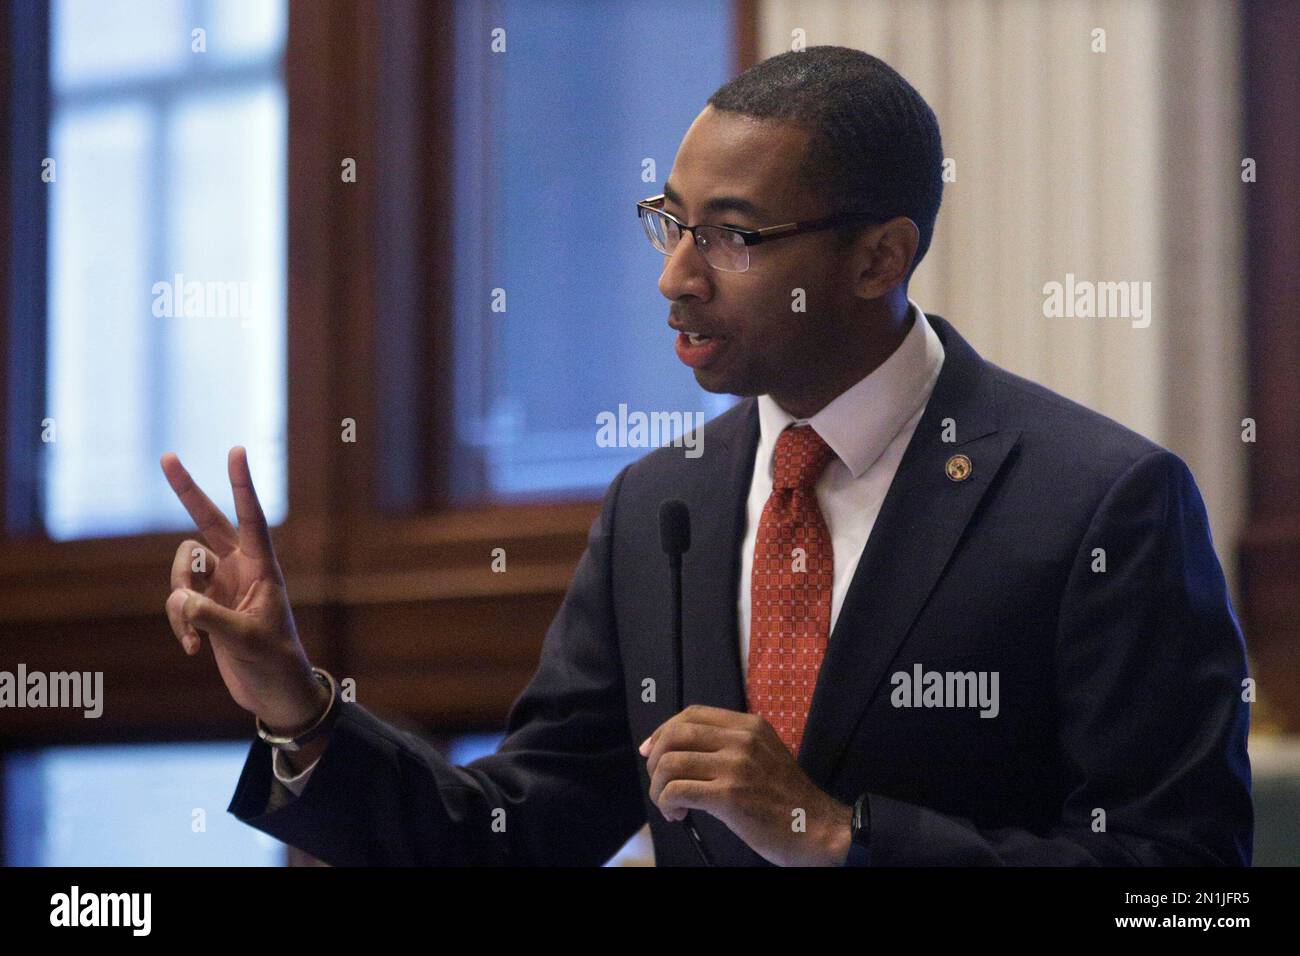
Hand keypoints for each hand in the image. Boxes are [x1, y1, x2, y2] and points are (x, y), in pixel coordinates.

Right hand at [161, 447, 327, 734]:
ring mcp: (220, 587)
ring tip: (195, 636)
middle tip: (167, 456)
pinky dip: (178, 624)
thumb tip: (179, 599)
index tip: (236, 450)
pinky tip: (192, 650)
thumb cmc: (274, 662)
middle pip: (207, 521)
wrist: (273, 692)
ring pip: (181, 571)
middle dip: (187, 491)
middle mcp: (240, 569)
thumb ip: (210, 616)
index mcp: (262, 567)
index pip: (250, 517)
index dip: (241, 485)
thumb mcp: (245, 639)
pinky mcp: (205, 607)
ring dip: (178, 602)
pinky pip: (177, 602)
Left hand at [639, 705, 853, 865]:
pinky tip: (677, 814)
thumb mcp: (764, 754)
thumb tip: (682, 751)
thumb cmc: (787, 798)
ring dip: (658, 787)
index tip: (652, 750)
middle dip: (655, 759)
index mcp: (749, 726)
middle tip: (659, 782)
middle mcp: (741, 740)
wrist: (817, 827)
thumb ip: (731, 746)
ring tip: (669, 805)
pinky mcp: (729, 797)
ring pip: (670, 763)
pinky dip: (667, 803)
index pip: (692, 714)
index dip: (663, 730)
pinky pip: (678, 791)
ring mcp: (735, 767)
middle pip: (675, 734)